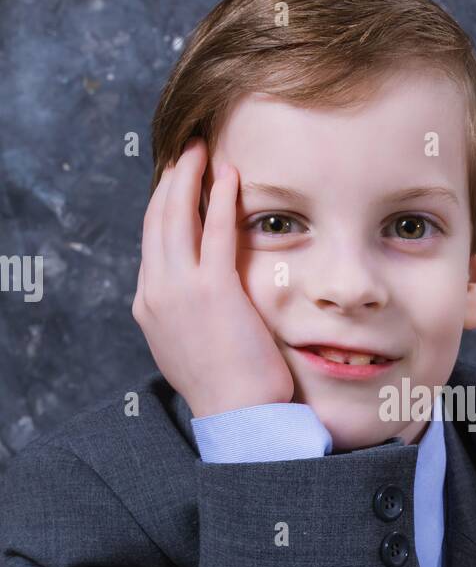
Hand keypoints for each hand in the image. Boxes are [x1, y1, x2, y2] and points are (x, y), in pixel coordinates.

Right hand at [132, 138, 295, 418]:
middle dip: (170, 181)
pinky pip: (214, 230)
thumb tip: (200, 302)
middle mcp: (155, 292)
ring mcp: (179, 290)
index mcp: (148, 305)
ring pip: (176, 217)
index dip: (162, 207)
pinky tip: (230, 175)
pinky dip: (220, 197)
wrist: (236, 414)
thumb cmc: (227, 388)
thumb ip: (188, 316)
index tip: (176, 183)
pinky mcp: (213, 290)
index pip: (151, 243)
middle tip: (186, 153)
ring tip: (201, 151)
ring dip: (188, 177)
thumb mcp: (191, 347)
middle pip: (156, 221)